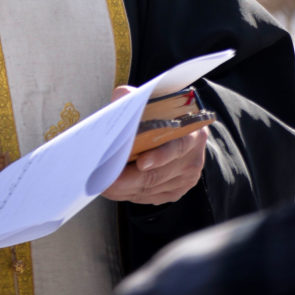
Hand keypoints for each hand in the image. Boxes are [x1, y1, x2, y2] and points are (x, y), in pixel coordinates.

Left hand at [102, 86, 208, 204]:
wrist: (176, 129)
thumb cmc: (159, 114)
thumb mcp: (151, 101)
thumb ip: (136, 97)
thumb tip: (120, 97)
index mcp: (192, 132)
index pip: (177, 147)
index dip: (159, 156)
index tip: (141, 163)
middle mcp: (193, 159)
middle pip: (158, 174)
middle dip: (129, 179)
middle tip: (105, 177)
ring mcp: (186, 178)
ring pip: (151, 188)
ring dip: (124, 188)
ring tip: (101, 182)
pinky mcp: (176, 191)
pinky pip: (150, 197)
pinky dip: (129, 193)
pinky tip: (112, 188)